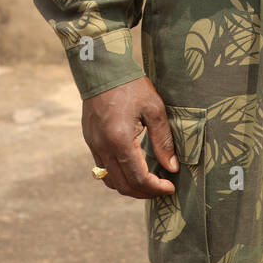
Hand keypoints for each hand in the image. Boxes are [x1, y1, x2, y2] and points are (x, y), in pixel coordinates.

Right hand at [82, 76, 178, 198]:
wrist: (102, 70)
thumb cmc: (130, 85)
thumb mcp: (154, 109)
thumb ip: (163, 140)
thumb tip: (171, 167)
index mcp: (120, 140)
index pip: (139, 178)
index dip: (156, 188)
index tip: (170, 187)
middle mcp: (104, 148)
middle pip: (124, 186)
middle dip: (145, 192)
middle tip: (162, 188)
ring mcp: (94, 146)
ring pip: (111, 181)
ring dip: (130, 187)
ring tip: (149, 182)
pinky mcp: (90, 141)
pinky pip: (103, 170)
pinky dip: (118, 176)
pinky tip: (132, 169)